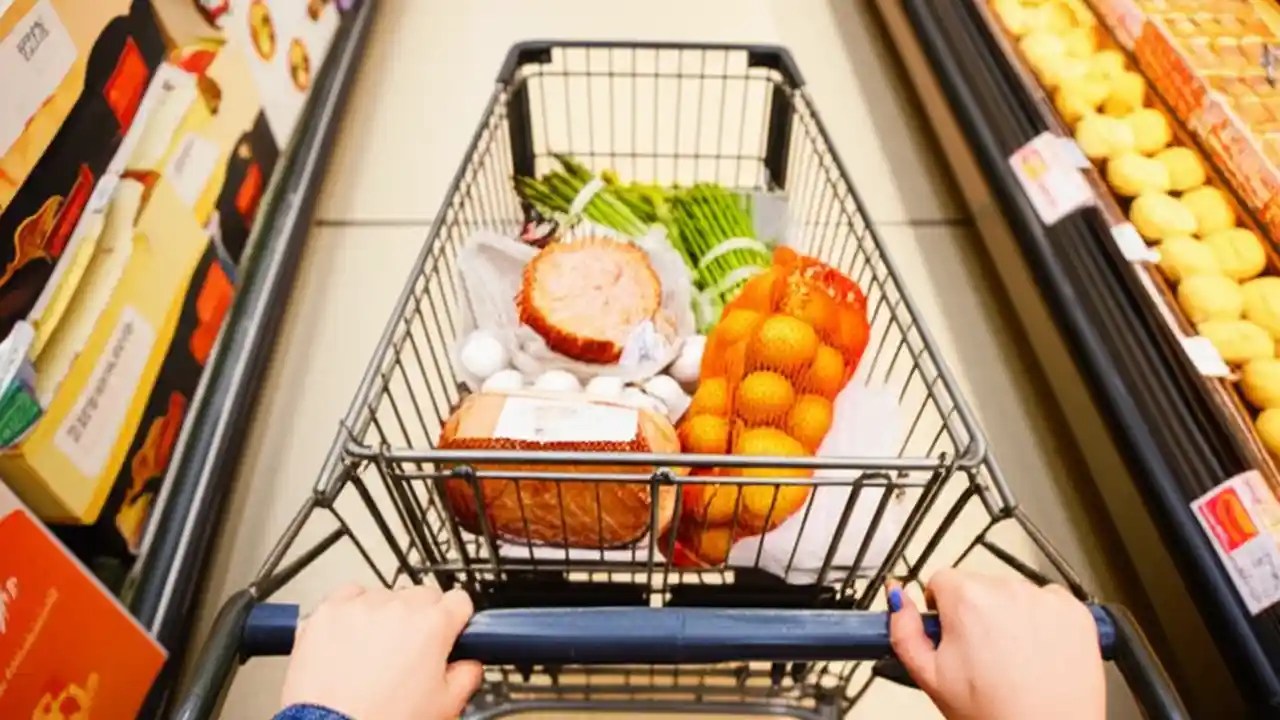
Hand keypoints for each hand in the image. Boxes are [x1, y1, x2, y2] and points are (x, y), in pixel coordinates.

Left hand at [280, 584, 482, 719]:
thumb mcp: (445, 706)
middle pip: (422, 595)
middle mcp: (397, 607)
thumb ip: (467, 676)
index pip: (459, 600)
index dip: (455, 619)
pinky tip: (350, 640)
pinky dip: (352, 612)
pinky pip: (348, 596)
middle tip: (409, 652)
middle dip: (420, 619)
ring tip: (373, 653)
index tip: (449, 631)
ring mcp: (360, 606)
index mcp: (432, 625)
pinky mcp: (328, 611)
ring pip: (384, 595)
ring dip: (385, 615)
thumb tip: (468, 664)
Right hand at [887, 570, 1104, 719]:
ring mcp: (1046, 598)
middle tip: (984, 655)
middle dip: (975, 613)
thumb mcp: (930, 677)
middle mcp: (1008, 589)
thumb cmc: (994, 713)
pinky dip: (1043, 621)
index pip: (942, 580)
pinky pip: (1049, 603)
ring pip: (1014, 594)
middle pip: (979, 586)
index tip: (954, 633)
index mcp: (968, 599)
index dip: (943, 610)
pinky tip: (1039, 652)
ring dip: (1009, 615)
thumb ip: (904, 631)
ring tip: (1014, 658)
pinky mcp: (1076, 611)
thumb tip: (897, 596)